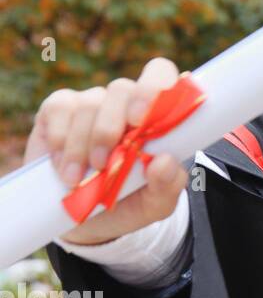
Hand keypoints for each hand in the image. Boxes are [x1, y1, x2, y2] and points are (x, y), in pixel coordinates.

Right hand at [24, 57, 189, 245]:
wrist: (90, 223)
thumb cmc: (131, 203)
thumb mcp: (157, 203)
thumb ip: (168, 184)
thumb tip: (165, 161)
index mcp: (156, 115)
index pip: (161, 75)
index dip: (152, 89)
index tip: (140, 122)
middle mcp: (125, 103)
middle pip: (121, 89)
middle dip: (110, 128)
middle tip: (102, 164)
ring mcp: (91, 103)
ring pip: (89, 104)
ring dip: (82, 145)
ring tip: (78, 179)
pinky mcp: (59, 110)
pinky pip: (59, 109)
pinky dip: (60, 139)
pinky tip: (62, 166)